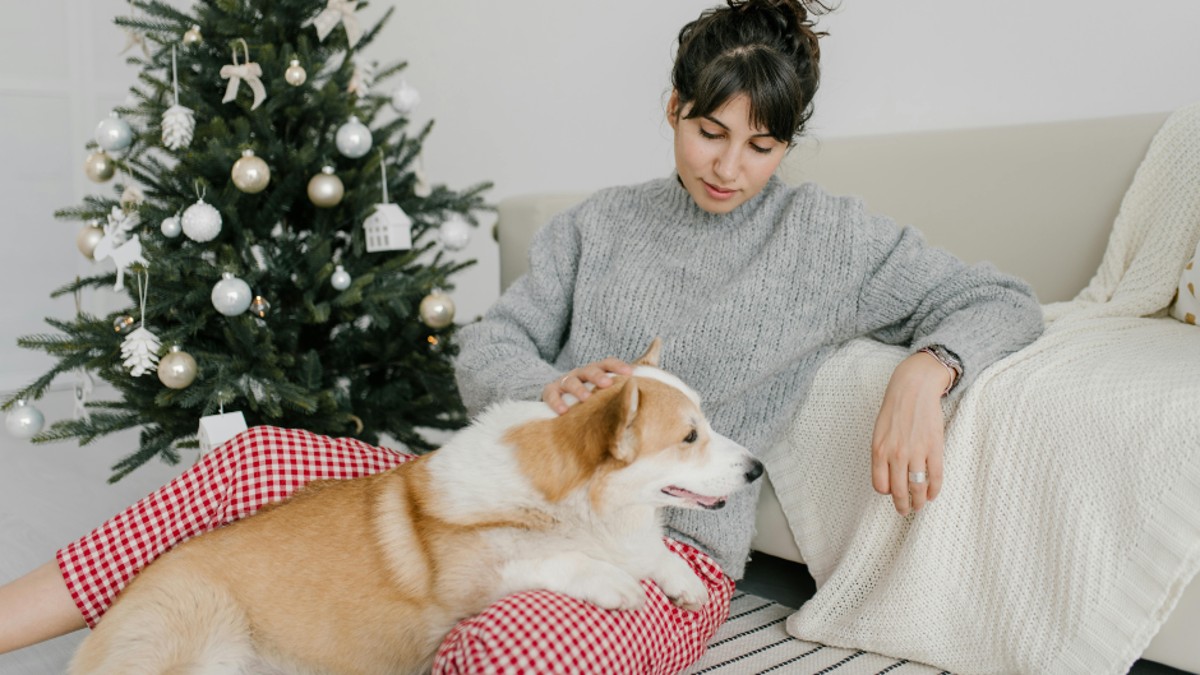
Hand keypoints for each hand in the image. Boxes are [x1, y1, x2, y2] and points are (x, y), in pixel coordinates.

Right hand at [542, 358, 634, 414]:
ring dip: (579, 389)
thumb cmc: (592, 395)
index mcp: (597, 371)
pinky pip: (551, 394)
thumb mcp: (609, 387)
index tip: (630, 373)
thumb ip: (634, 373)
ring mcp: (564, 382)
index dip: (618, 366)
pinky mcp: (550, 392)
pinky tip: (563, 412)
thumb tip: (658, 342)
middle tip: (607, 384)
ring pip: (571, 381)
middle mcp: (581, 374)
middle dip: (599, 376)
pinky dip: (556, 402)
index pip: (608, 363)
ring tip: (586, 399)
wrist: (561, 403)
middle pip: (590, 370)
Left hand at [870, 352, 951, 514]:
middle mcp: (896, 454)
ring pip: (917, 488)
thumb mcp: (878, 433)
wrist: (913, 389)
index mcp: (879, 451)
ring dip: (918, 502)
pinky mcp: (934, 448)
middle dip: (902, 505)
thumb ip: (881, 455)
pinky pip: (935, 477)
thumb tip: (888, 479)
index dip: (886, 492)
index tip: (891, 494)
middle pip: (898, 491)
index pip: (880, 485)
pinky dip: (934, 490)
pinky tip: (932, 495)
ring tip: (919, 506)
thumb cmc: (894, 411)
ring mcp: (916, 452)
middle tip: (904, 511)